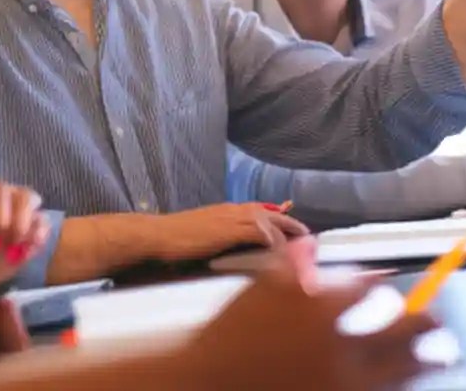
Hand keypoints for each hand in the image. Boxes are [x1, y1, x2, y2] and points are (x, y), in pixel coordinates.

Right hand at [150, 203, 308, 262]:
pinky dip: (275, 244)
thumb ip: (219, 240)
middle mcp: (233, 210)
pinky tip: (281, 255)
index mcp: (226, 210)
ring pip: (272, 223)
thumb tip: (230, 251)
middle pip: (272, 214)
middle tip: (307, 237)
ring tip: (303, 250)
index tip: (293, 229)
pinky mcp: (232, 229)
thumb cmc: (174, 240)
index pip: (261, 210)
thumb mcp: (202, 235)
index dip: (279, 219)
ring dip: (288, 236)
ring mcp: (233, 217)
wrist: (158, 236)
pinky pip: (263, 234)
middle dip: (292, 225)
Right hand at [180, 253, 436, 390]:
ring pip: (406, 371)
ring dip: (428, 359)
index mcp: (320, 310)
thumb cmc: (230, 338)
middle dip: (426, 321)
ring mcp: (346, 383)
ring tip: (442, 355)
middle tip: (435, 319)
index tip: (386, 284)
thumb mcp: (257, 289)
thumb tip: (311, 243)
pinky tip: (401, 382)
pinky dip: (398, 384)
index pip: (369, 288)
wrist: (210, 382)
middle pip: (405, 331)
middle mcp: (342, 347)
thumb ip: (290, 265)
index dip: (382, 283)